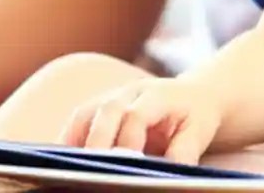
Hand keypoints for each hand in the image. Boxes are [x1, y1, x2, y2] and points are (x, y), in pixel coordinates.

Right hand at [61, 78, 222, 163]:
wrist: (192, 96)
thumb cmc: (195, 117)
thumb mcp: (199, 132)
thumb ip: (185, 151)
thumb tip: (169, 172)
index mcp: (157, 95)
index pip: (136, 114)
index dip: (129, 139)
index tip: (128, 163)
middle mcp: (130, 92)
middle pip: (105, 111)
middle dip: (97, 141)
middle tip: (93, 170)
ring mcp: (111, 97)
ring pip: (84, 113)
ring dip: (74, 140)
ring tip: (69, 168)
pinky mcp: (99, 108)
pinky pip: (78, 121)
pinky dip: (69, 140)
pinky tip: (64, 162)